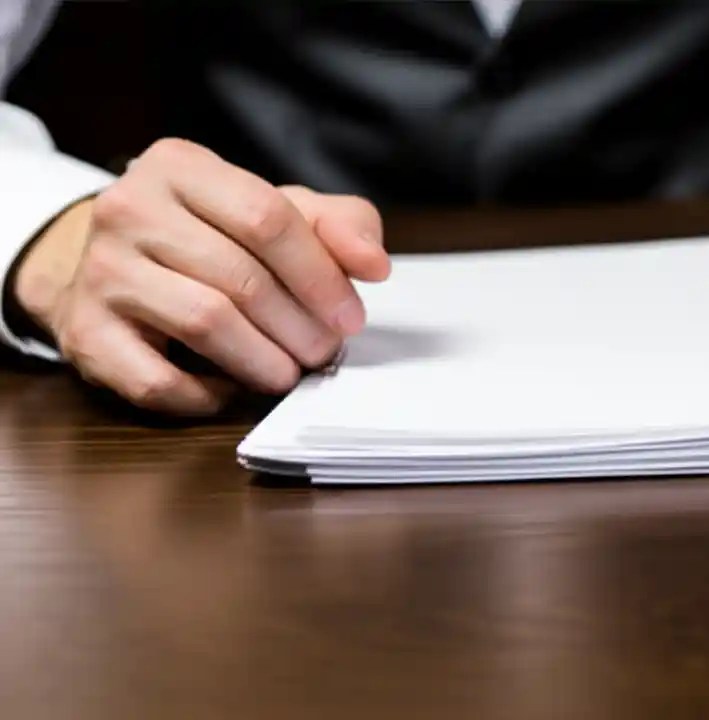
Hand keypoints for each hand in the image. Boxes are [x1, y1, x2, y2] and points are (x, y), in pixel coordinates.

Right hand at [14, 138, 390, 414]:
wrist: (113, 266)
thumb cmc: (212, 236)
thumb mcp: (277, 212)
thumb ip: (338, 226)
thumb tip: (374, 264)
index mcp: (179, 166)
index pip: (267, 218)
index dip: (320, 275)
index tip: (351, 316)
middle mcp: (129, 208)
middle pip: (240, 276)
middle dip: (299, 325)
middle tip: (325, 351)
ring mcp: (100, 271)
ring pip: (204, 323)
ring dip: (263, 360)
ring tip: (289, 372)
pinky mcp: (84, 334)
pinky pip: (157, 380)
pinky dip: (205, 394)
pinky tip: (229, 388)